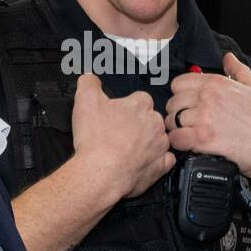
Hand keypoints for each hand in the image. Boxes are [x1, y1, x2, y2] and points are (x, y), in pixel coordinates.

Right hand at [71, 73, 174, 199]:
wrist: (102, 172)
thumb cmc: (96, 139)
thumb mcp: (84, 101)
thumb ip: (89, 84)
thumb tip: (90, 77)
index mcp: (139, 105)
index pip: (140, 98)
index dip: (128, 106)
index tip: (119, 113)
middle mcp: (154, 123)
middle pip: (151, 118)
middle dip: (139, 123)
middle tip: (120, 132)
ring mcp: (159, 145)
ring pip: (159, 138)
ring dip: (148, 141)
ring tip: (129, 148)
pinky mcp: (160, 166)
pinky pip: (165, 160)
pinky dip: (157, 160)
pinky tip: (144, 161)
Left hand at [165, 52, 250, 176]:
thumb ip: (237, 69)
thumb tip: (228, 58)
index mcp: (216, 83)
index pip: (179, 83)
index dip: (181, 94)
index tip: (187, 102)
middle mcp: (207, 98)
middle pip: (173, 102)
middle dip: (177, 112)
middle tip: (187, 120)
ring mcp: (203, 118)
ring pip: (172, 121)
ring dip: (177, 128)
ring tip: (187, 132)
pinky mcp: (202, 138)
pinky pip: (176, 138)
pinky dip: (179, 142)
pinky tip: (188, 143)